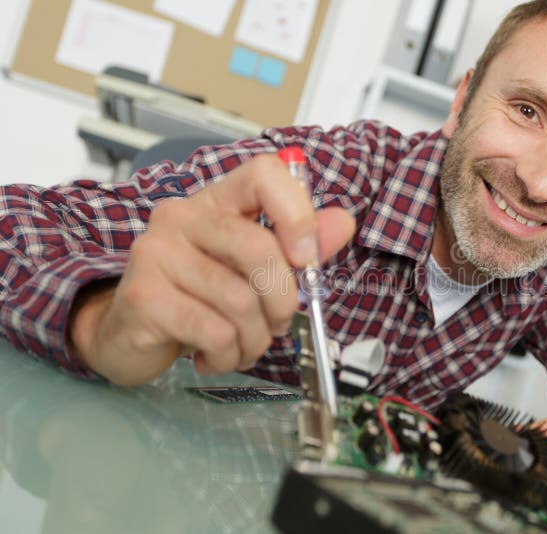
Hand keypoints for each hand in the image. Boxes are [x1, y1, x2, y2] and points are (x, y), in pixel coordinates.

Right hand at [70, 154, 354, 384]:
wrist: (128, 334)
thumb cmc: (196, 298)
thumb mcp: (252, 270)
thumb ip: (300, 246)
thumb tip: (343, 221)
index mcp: (216, 202)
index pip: (264, 174)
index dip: (297, 213)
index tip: (306, 257)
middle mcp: (182, 217)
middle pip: (258, 248)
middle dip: (282, 300)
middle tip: (278, 323)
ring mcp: (157, 253)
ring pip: (239, 300)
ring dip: (255, 339)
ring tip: (243, 346)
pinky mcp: (144, 296)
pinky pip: (214, 331)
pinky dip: (228, 354)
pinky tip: (215, 355)